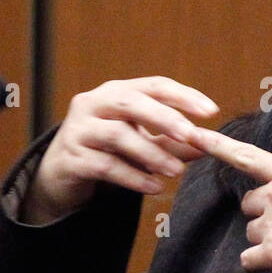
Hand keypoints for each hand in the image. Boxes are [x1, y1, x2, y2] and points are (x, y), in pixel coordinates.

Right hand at [22, 76, 218, 224]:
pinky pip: (105, 165)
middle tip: (191, 135)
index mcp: (116, 92)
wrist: (60, 175)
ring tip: (176, 170)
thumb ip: (172, 142)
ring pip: (118, 135)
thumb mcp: (142, 144)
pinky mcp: (70, 158)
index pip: (154, 85)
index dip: (183, 96)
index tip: (211, 111)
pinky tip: (154, 186)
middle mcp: (93, 104)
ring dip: (151, 153)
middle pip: (131, 102)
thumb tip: (207, 144)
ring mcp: (78, 130)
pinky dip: (133, 177)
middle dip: (165, 118)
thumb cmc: (106, 151)